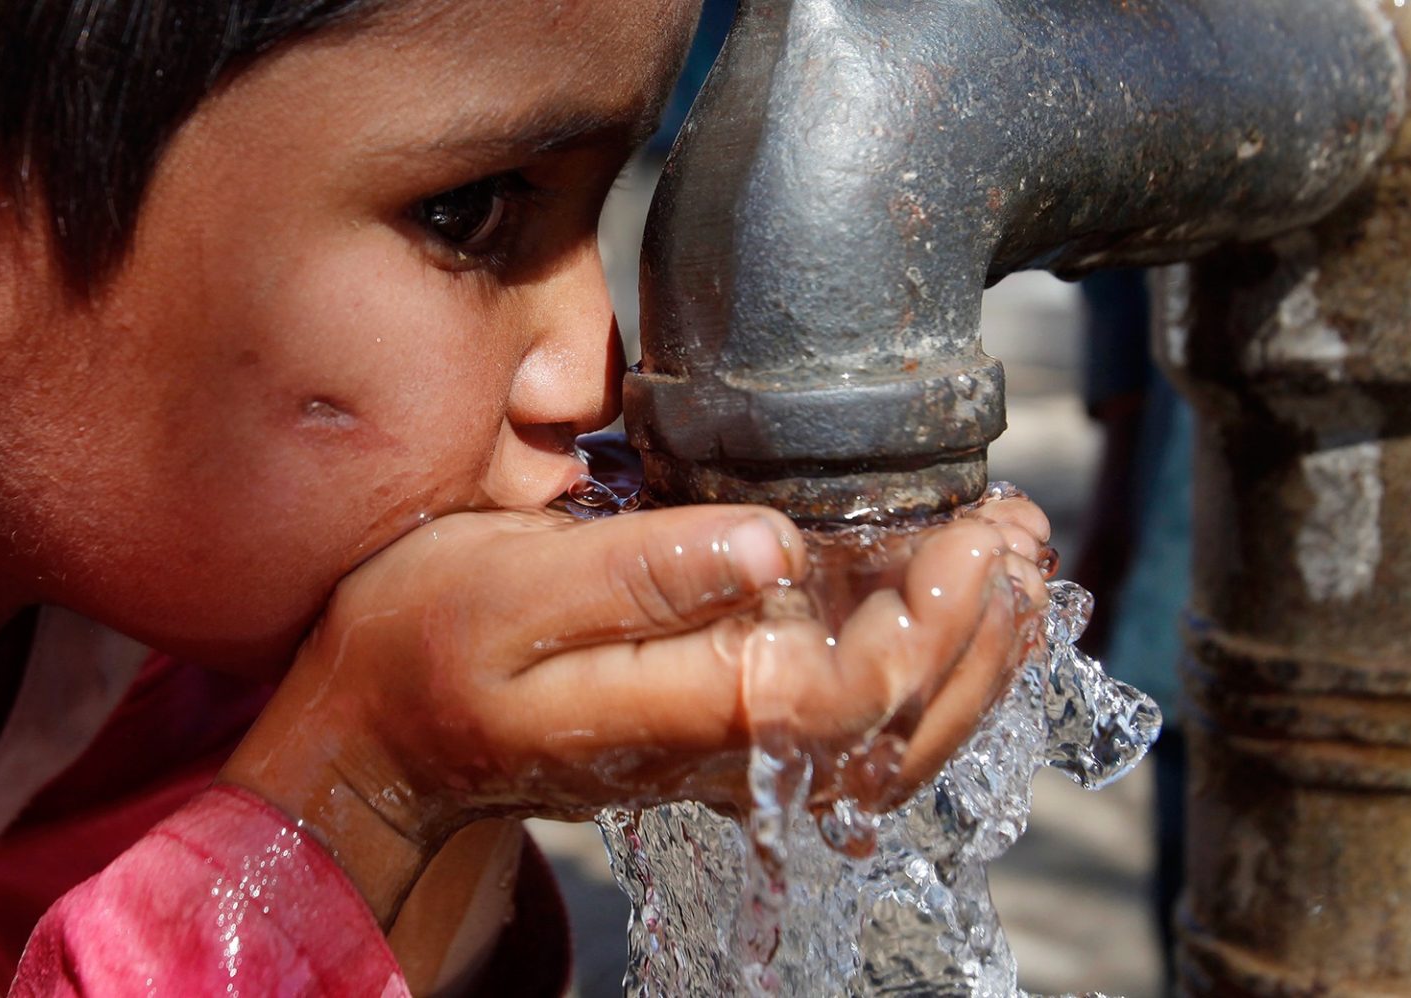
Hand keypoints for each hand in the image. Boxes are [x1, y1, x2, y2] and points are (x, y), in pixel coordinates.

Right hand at [220, 495, 1048, 924]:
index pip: (844, 701)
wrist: (385, 731)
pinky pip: (857, 735)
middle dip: (982, 642)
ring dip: (973, 665)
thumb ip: (642, 573)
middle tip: (1025, 536)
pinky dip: (927, 680)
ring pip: (889, 749)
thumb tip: (773, 549)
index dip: (927, 629)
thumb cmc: (425, 644)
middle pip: (893, 737)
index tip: (971, 537)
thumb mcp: (508, 585)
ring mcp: (728, 761)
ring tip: (1017, 565)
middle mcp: (718, 758)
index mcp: (673, 715)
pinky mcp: (727, 741)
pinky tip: (951, 613)